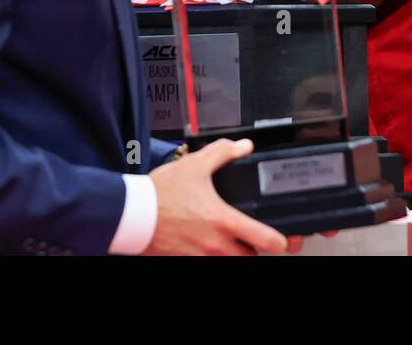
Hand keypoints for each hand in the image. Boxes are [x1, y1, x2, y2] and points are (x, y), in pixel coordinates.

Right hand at [145, 138, 287, 254]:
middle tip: (253, 239)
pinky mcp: (185, 262)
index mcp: (223, 221)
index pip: (266, 241)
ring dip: (234, 255)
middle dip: (255, 250)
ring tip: (230, 242)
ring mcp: (200, 258)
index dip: (279, 241)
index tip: (281, 237)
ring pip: (230, 264)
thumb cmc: (161, 192)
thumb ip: (223, 153)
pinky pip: (206, 265)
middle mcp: (215, 245)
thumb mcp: (195, 165)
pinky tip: (208, 246)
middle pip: (251, 259)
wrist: (131, 213)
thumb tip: (244, 147)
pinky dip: (212, 258)